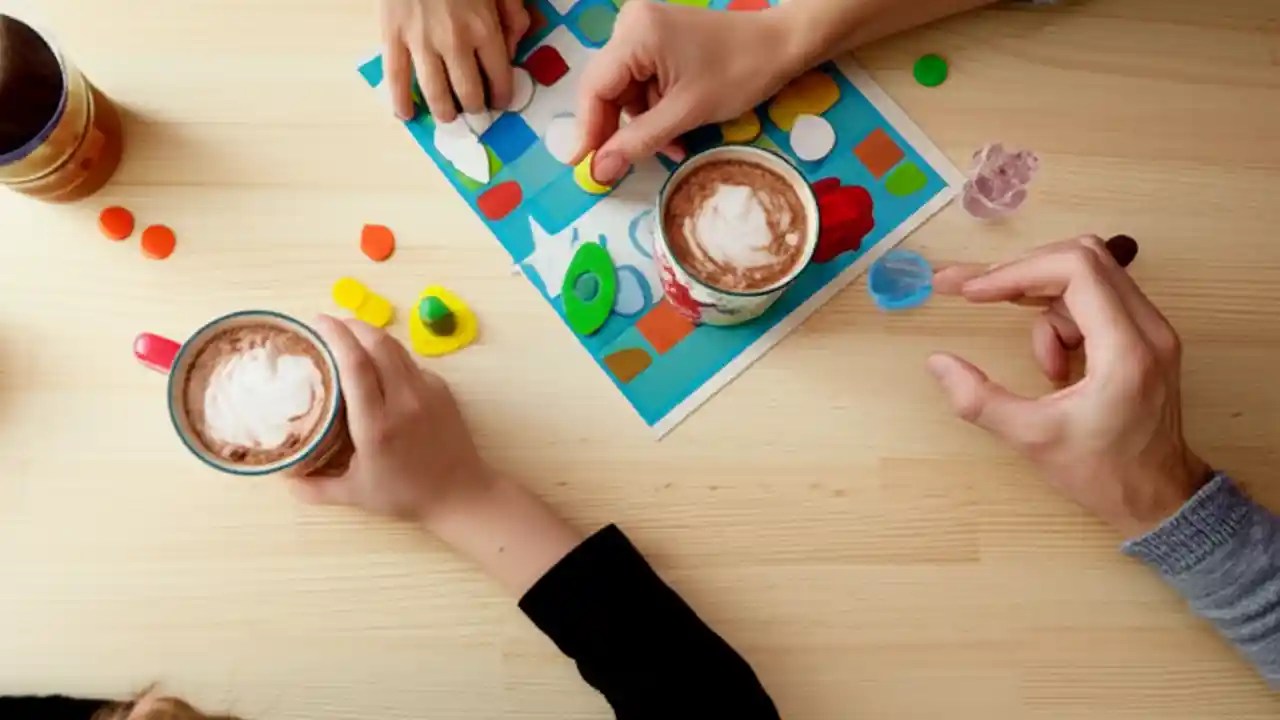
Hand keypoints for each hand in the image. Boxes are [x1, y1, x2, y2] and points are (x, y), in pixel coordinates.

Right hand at [294, 315, 487, 522]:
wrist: (462, 494)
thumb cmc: (405, 495)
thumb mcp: (355, 495)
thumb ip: (314, 489)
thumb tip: (281, 476)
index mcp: (377, 424)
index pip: (356, 366)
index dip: (336, 337)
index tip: (317, 322)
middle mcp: (404, 400)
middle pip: (378, 343)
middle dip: (351, 325)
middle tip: (328, 324)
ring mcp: (427, 391)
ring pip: (396, 347)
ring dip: (370, 334)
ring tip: (349, 335)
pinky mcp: (442, 389)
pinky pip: (410, 362)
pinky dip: (389, 354)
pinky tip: (376, 362)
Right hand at [380, 0, 529, 120]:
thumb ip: (511, 15)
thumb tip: (515, 47)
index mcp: (484, 28)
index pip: (499, 77)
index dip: (502, 96)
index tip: (500, 102)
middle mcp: (455, 42)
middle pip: (469, 93)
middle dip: (475, 107)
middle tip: (475, 110)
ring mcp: (421, 42)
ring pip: (435, 92)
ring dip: (444, 111)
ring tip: (449, 116)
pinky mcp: (392, 36)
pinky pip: (395, 77)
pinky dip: (400, 101)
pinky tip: (405, 114)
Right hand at [576, 1, 801, 182]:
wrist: (782, 45)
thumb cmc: (740, 73)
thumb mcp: (686, 113)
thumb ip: (638, 141)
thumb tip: (598, 171)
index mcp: (635, 34)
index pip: (594, 88)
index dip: (587, 131)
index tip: (583, 168)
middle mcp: (631, 25)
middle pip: (607, 89)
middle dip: (619, 130)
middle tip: (620, 168)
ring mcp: (644, 30)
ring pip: (626, 91)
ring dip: (643, 124)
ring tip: (671, 147)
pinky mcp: (658, 40)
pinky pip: (643, 83)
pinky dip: (656, 110)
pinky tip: (674, 130)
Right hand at [929, 237, 1211, 538]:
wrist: (1160, 498)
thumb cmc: (1102, 473)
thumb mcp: (1032, 439)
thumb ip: (979, 400)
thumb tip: (937, 362)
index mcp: (1126, 350)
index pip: (1075, 270)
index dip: (1017, 271)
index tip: (974, 292)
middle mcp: (1149, 327)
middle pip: (1083, 256)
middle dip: (1023, 272)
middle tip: (976, 293)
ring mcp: (1152, 329)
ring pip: (1089, 274)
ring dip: (1045, 304)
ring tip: (1041, 366)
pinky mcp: (1146, 336)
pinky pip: (1096, 298)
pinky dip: (1063, 319)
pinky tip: (1057, 367)